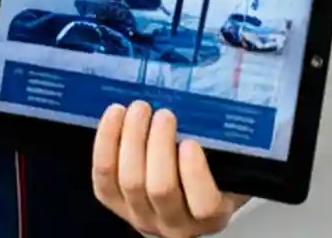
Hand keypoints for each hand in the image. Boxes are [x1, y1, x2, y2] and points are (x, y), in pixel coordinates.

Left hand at [93, 102, 250, 237]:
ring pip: (129, 180)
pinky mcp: (111, 201)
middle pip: (160, 188)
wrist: (179, 193)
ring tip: (140, 108)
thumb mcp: (228, 167)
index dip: (194, 173)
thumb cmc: (209, 172)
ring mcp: (139, 215)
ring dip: (132, 137)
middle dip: (159, 145)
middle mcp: (173, 224)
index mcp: (211, 217)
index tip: (191, 142)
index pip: (204, 205)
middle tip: (164, 114)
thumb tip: (213, 116)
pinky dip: (106, 140)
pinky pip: (103, 172)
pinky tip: (116, 113)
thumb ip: (224, 152)